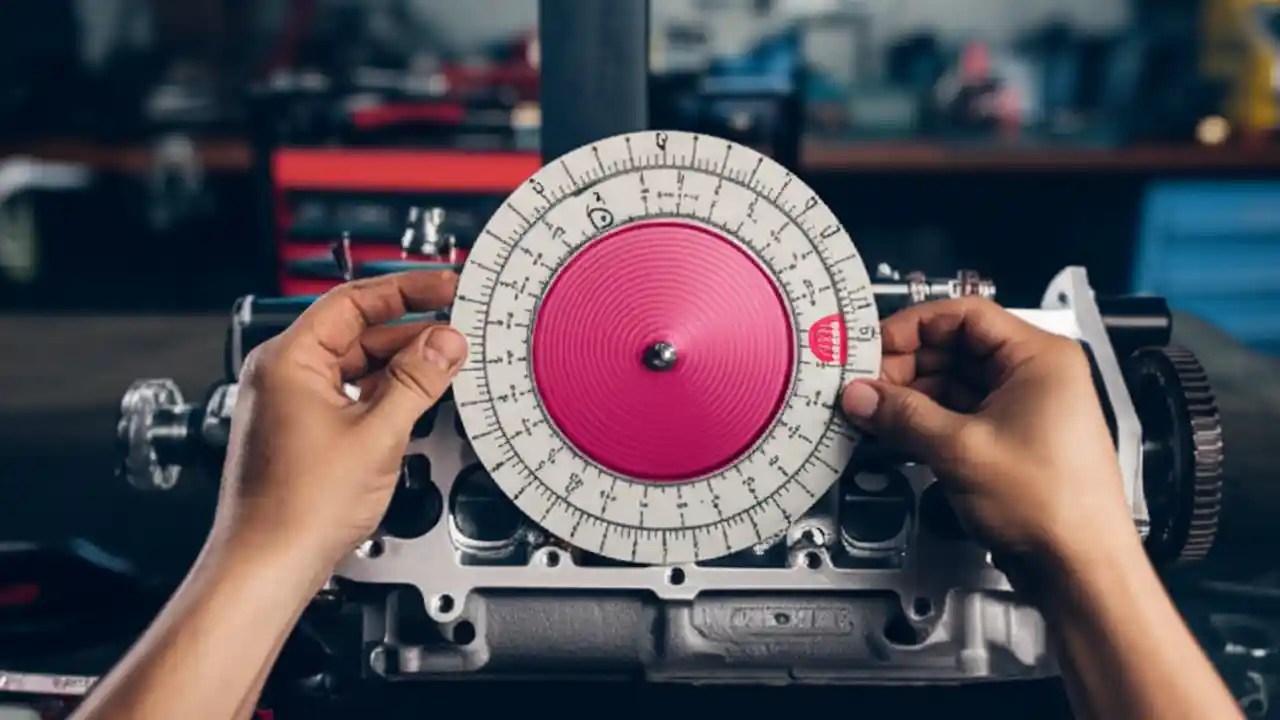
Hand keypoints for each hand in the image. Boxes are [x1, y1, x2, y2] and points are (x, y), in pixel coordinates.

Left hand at [214, 271, 466, 577]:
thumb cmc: (297, 508)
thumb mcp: (377, 434)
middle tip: (457, 332)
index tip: (444, 287)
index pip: (353, 302)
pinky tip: (417, 398)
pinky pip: (350, 395)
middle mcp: (282, 375)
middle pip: (357, 333)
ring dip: (400, 365)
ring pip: (356, 366)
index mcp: (288, 361)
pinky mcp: (302, 431)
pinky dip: (385, 393)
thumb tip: (445, 342)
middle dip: (410, 332)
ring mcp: (291, 404)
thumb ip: (417, 381)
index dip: (406, 290)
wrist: (267, 565)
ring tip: (446, 366)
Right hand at [841, 297, 1136, 578]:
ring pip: (952, 384)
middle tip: (863, 385)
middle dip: (904, 366)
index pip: (965, 315)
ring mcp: (1021, 410)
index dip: (913, 326)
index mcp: (1039, 358)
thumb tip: (862, 395)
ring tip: (870, 411)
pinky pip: (958, 415)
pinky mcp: (1008, 441)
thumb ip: (903, 416)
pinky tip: (893, 432)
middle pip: (955, 349)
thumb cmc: (1053, 506)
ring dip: (910, 397)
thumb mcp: (961, 450)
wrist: (1079, 567)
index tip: (873, 346)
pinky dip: (924, 421)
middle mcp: (1034, 377)